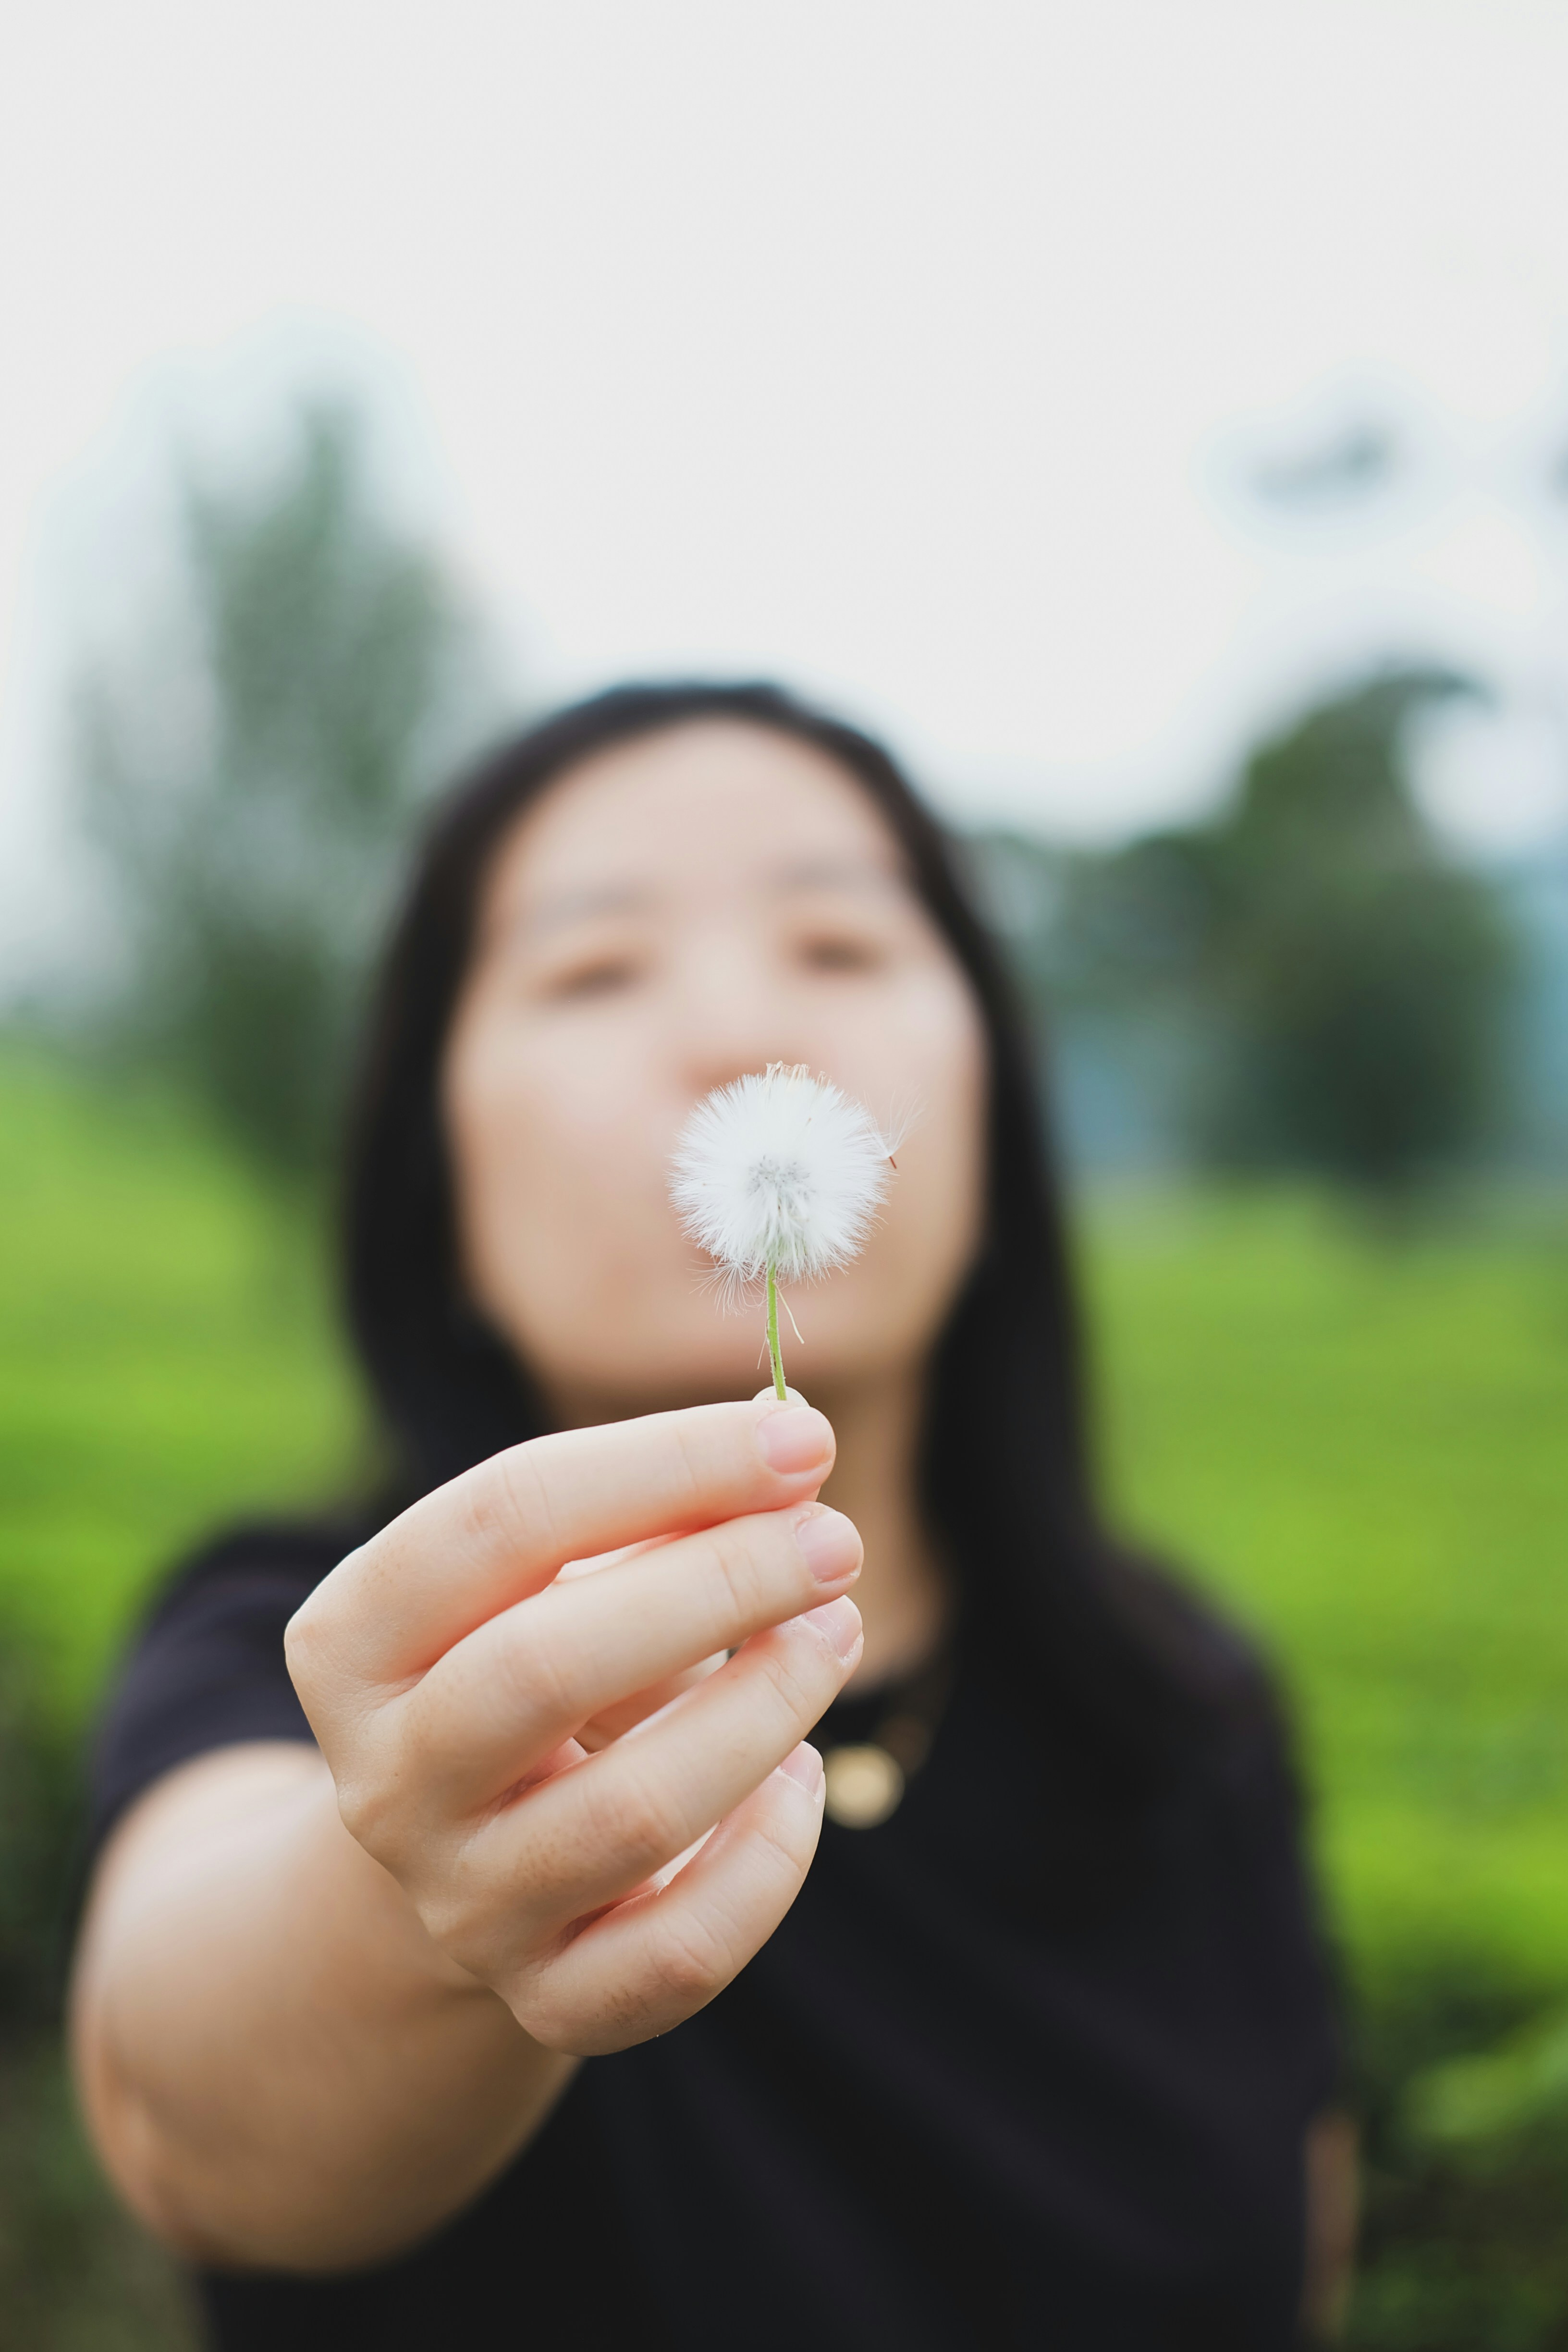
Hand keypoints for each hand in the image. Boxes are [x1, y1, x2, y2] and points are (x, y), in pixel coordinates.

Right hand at [284, 1395, 861, 2055]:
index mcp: (354, 1642)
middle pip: (544, 1669)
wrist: (471, 1857)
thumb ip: (654, 1510)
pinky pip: (679, 1953)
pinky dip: (768, 1860)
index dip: (662, 1463)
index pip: (499, 1521)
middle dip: (717, 1585)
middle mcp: (386, 1781)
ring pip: (630, 1815)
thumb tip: (789, 1454)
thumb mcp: (553, 1577)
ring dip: (762, 1707)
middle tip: (832, 1540)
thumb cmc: (537, 1662)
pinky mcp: (548, 1999)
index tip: (797, 1437)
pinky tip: (800, 1777)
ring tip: (835, 1633)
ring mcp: (462, 1903)